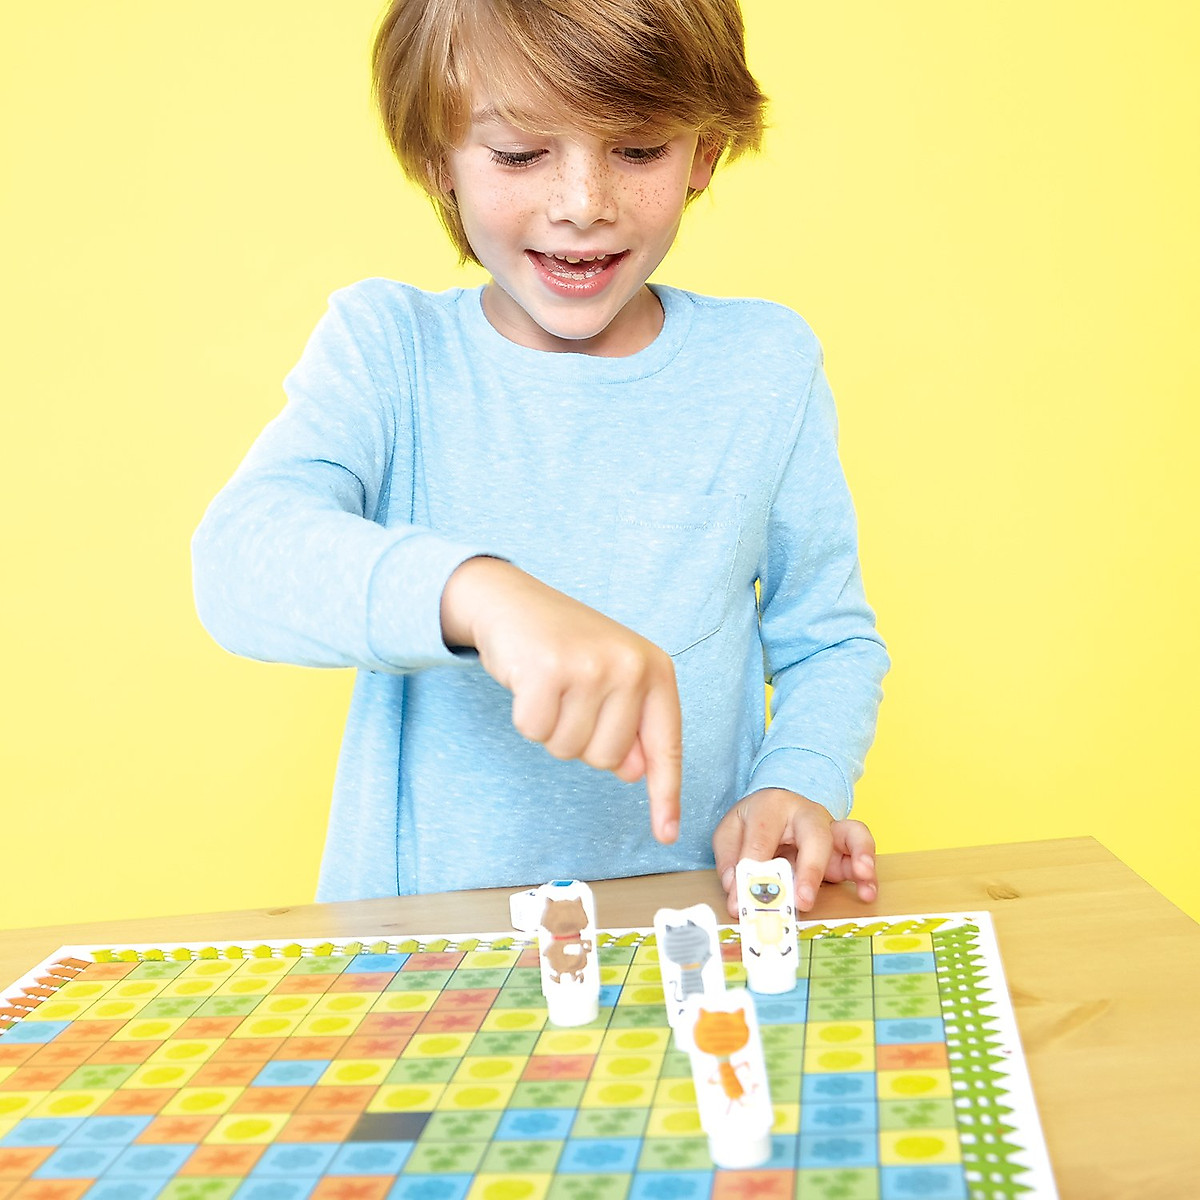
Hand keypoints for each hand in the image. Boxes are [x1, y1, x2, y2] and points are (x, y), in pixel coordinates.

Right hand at [441, 557, 680, 843]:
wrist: (511, 600)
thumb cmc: (565, 645)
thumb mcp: (609, 679)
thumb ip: (628, 724)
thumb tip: (634, 772)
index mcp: (654, 670)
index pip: (667, 745)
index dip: (665, 793)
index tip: (666, 834)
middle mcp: (630, 667)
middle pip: (607, 758)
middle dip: (580, 741)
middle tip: (569, 698)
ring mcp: (590, 667)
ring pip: (569, 749)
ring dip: (551, 728)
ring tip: (550, 687)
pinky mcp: (548, 670)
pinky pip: (535, 731)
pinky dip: (525, 717)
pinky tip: (527, 682)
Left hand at [711, 787, 876, 917]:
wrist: (777, 804)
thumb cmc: (755, 821)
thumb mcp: (731, 832)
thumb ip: (730, 860)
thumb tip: (735, 890)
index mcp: (772, 807)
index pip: (762, 836)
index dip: (752, 866)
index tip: (743, 895)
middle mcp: (806, 814)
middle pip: (814, 833)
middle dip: (810, 869)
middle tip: (803, 899)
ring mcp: (829, 830)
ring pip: (853, 833)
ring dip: (860, 855)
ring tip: (862, 875)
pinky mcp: (844, 848)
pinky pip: (862, 853)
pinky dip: (868, 873)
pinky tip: (867, 892)